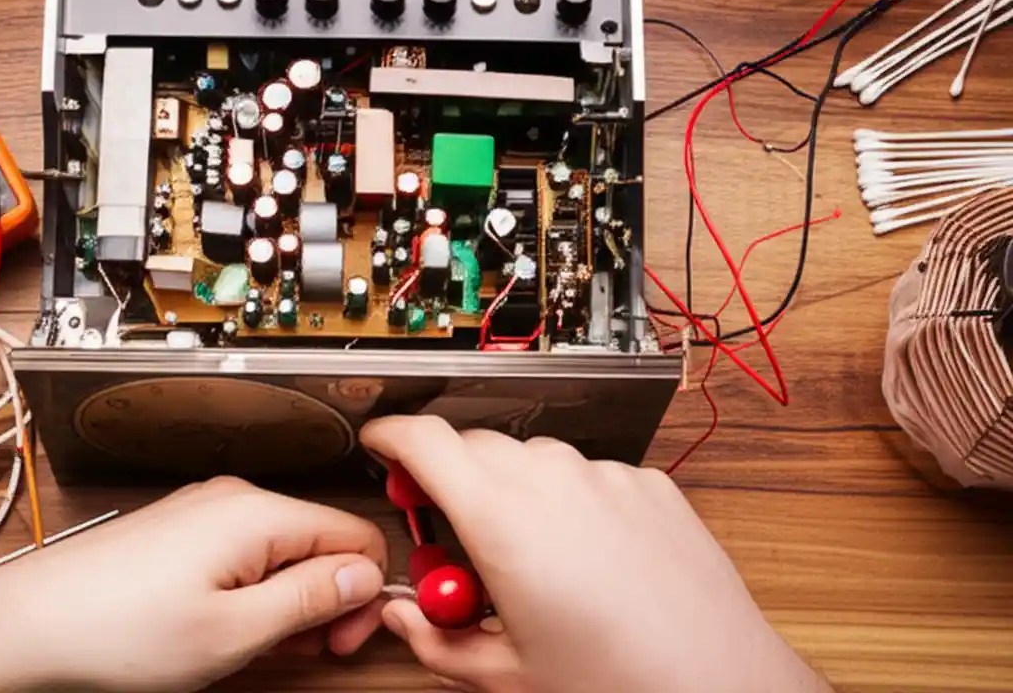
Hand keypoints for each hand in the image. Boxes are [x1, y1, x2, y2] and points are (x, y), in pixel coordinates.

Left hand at [0, 477, 387, 692]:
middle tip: (301, 653)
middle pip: (322, 543)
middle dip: (325, 602)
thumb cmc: (116, 631)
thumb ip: (310, 599)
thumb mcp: (233, 632)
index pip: (358, 538)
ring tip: (253, 647)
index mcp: (258, 515)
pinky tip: (225, 629)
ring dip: (287, 603)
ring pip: (284, 553)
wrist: (26, 624)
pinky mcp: (182, 532)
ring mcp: (205, 513)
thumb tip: (367, 576)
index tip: (342, 640)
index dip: (364, 595)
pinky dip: (252, 594)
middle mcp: (235, 500)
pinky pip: (245, 556)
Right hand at [363, 417, 831, 692]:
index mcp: (502, 518)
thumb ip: (436, 639)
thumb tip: (406, 617)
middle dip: (452, 478)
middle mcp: (553, 480)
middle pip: (474, 446)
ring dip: (515, 490)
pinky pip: (591, 474)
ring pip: (535, 459)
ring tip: (531, 559)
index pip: (423, 440)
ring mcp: (607, 476)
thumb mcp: (505, 673)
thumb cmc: (622, 682)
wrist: (721, 683)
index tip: (382, 445)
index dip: (391, 435)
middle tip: (453, 532)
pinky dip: (573, 502)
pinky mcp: (651, 484)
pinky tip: (589, 559)